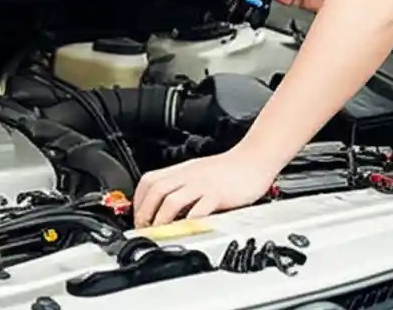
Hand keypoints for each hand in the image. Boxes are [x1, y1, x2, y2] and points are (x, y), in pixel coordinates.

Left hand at [132, 147, 281, 227]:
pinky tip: (185, 230)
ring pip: (172, 200)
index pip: (150, 180)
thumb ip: (182, 185)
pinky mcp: (218, 194)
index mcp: (181, 171)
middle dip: (145, 212)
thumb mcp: (198, 172)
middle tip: (144, 228)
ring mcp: (202, 185)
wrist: (254, 159)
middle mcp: (188, 176)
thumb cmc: (229, 169)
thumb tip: (164, 205)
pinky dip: (189, 221)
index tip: (138, 216)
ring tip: (159, 233)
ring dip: (161, 219)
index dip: (139, 200)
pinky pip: (199, 209)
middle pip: (156, 190)